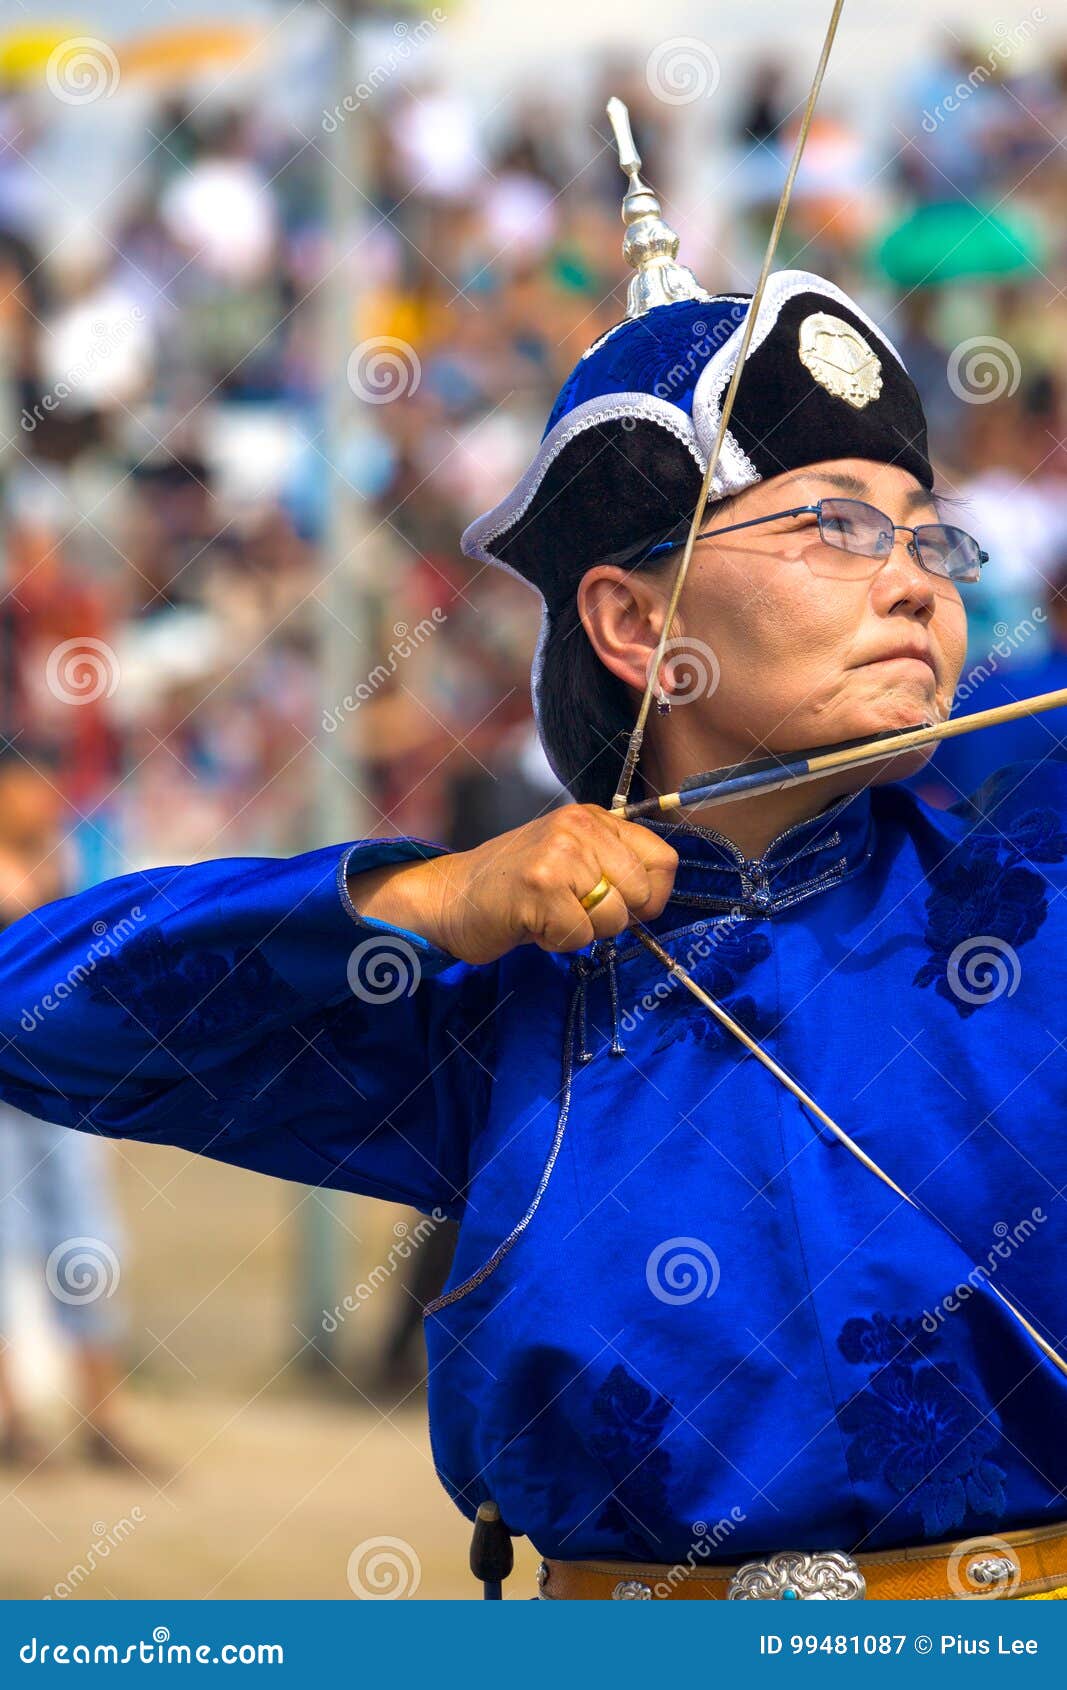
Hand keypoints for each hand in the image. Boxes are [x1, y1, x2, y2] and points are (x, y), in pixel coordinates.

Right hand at [347, 806, 678, 965]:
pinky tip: (532, 923)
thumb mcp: (570, 857)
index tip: (625, 906)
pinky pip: (580, 935)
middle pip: (641, 892)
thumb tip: (656, 899)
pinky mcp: (539, 888)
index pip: (663, 859)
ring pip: (613, 917)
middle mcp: (579, 827)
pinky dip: (558, 942)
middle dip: (614, 917)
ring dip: (584, 931)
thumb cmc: (513, 886)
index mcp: (593, 818)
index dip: (652, 895)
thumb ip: (612, 866)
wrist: (449, 896)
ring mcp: (558, 855)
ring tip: (549, 914)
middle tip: (574, 912)